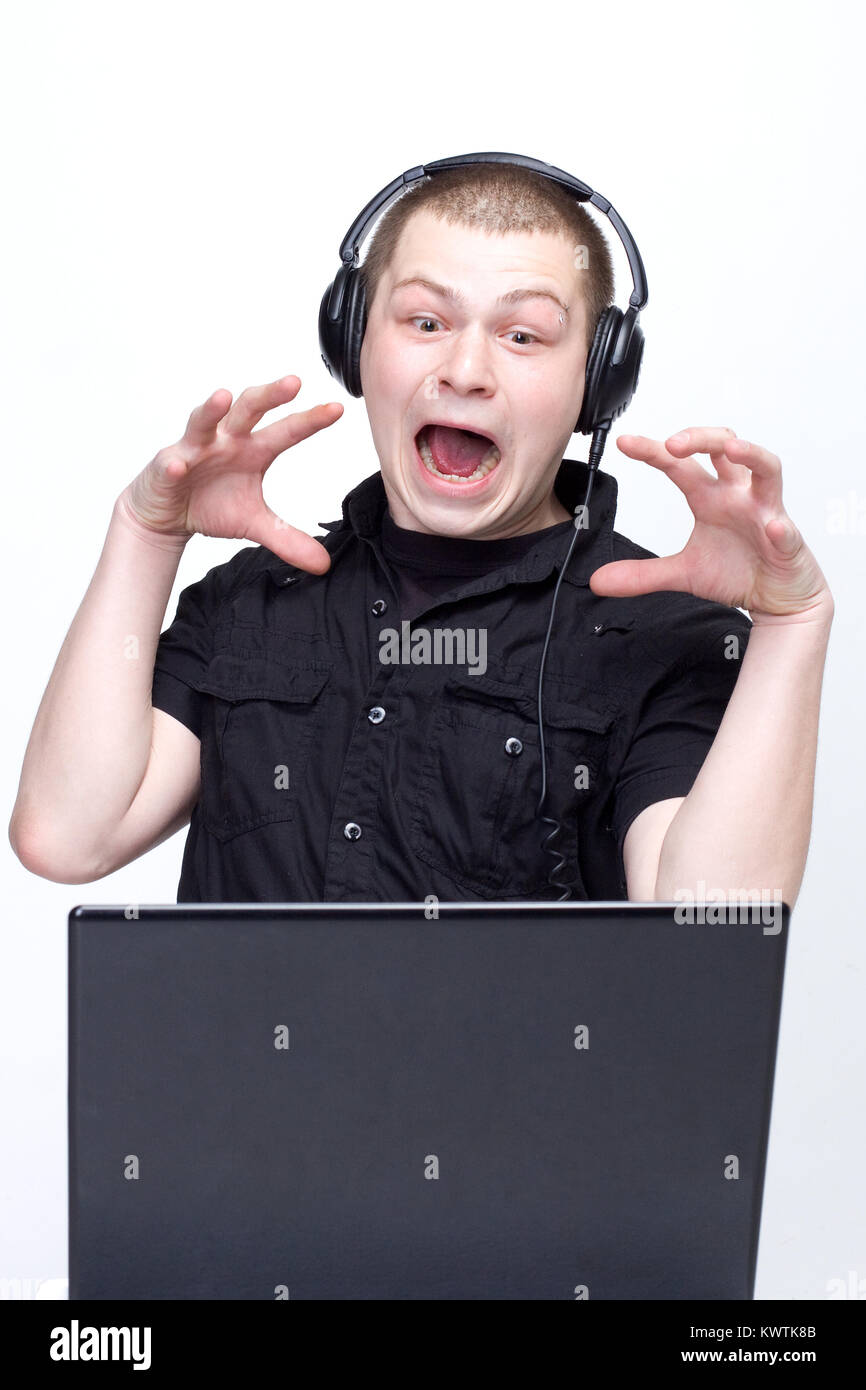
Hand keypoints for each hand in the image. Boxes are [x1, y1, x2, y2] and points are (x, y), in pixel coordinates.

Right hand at [117, 375, 343, 572]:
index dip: (310, 420)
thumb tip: (324, 564)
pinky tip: (177, 466)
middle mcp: (226, 440)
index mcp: (253, 450)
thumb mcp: (255, 524)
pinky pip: (169, 462)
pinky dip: (172, 464)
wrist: (167, 514)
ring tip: (223, 396)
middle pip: (248, 409)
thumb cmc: (212, 504)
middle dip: (269, 395)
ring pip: (203, 422)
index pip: (286, 431)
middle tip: (293, 382)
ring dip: (211, 409)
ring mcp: (194, 449)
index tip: (337, 409)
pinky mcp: (166, 465)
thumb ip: (288, 539)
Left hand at [589, 427, 833, 622]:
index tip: (626, 443)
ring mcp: (766, 513)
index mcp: (711, 498)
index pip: (681, 464)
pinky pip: (787, 530)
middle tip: (672, 443)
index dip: (654, 451)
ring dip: (751, 455)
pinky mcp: (788, 542)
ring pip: (767, 470)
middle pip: (726, 447)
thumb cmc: (738, 571)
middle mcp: (739, 496)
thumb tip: (597, 581)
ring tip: (732, 450)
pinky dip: (781, 527)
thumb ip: (642, 574)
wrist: (777, 597)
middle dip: (701, 437)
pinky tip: (773, 526)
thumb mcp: (682, 573)